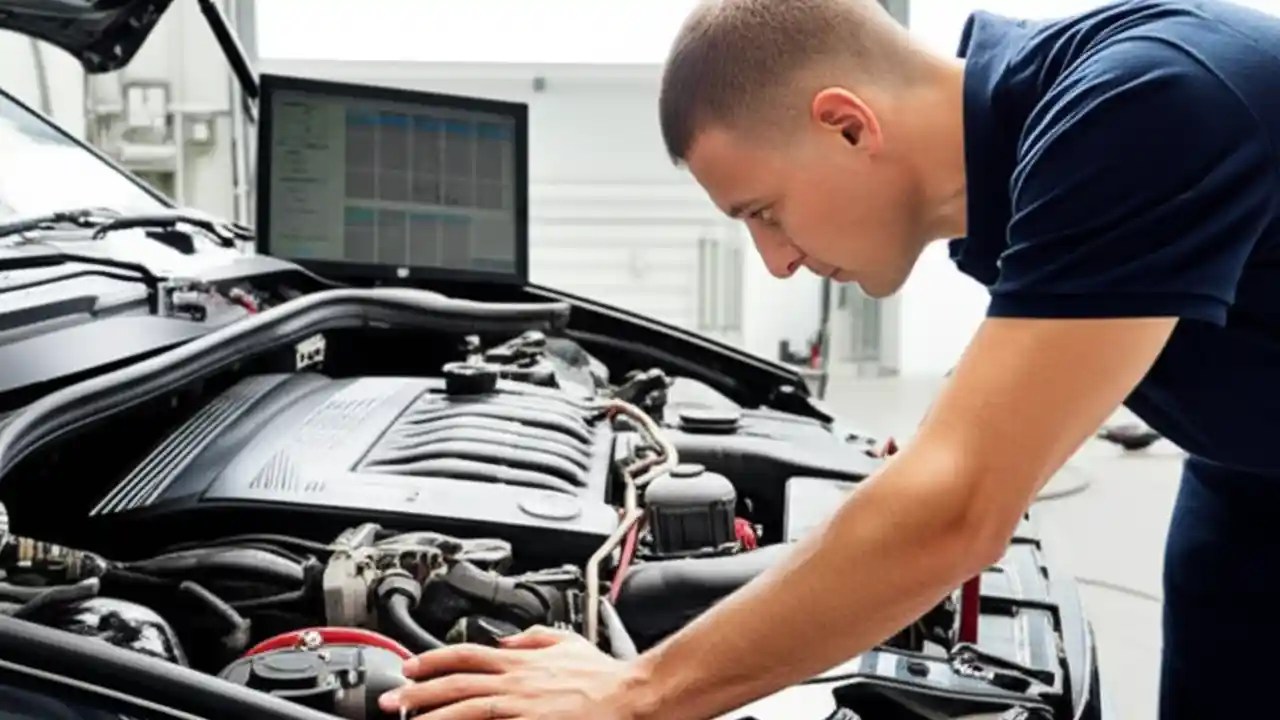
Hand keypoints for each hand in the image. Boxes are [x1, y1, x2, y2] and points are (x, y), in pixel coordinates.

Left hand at [378, 626, 648, 718]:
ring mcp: (521, 705)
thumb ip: (535, 638)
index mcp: (521, 660)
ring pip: (464, 707)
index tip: (409, 666)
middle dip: (417, 691)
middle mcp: (515, 680)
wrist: (630, 696)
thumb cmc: (604, 676)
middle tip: (390, 700)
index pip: (465, 653)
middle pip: (455, 682)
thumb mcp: (567, 642)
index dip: (432, 660)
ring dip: (431, 715)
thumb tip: (509, 640)